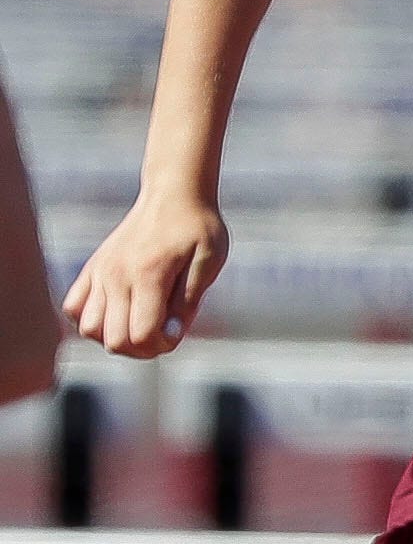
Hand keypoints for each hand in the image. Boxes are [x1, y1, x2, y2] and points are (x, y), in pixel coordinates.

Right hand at [65, 188, 231, 357]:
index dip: (162, 345)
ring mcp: (100, 272)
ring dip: (114, 336)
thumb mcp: (208, 263)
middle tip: (162, 330)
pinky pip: (73, 308)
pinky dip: (91, 319)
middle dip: (142, 348)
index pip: (140, 336)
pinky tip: (117, 313)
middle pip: (113, 340)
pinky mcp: (92, 268)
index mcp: (148, 276)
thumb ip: (188, 301)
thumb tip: (169, 334)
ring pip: (88, 328)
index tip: (177, 330)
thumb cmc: (198, 229)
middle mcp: (116, 276)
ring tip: (140, 322)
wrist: (173, 195)